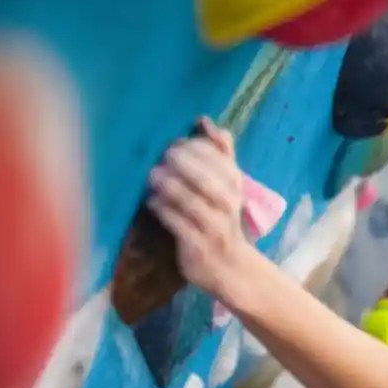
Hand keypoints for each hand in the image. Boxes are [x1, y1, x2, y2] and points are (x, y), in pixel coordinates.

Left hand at [147, 117, 254, 301]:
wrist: (230, 267)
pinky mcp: (198, 247)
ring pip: (192, 202)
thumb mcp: (227, 186)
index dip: (195, 148)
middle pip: (206, 179)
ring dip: (170, 186)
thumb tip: (205, 120)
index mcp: (234, 186)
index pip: (218, 160)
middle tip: (162, 157)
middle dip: (182, 164)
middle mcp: (228, 205)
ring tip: (152, 177)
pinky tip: (152, 202)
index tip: (176, 144)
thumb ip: (219, 153)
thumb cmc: (222, 220)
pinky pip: (178, 225)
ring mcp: (213, 228)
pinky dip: (164, 211)